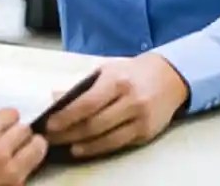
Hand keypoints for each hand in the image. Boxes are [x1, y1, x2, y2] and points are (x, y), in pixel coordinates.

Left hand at [43, 54, 188, 158]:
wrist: (170, 76)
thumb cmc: (131, 72)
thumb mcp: (106, 70)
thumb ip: (81, 85)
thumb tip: (54, 97)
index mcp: (117, 80)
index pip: (87, 103)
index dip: (66, 116)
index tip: (49, 124)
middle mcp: (130, 100)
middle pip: (94, 123)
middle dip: (68, 133)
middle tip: (50, 138)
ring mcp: (140, 118)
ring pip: (106, 138)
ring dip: (81, 145)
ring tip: (63, 146)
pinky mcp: (146, 132)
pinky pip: (118, 144)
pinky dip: (98, 148)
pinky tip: (82, 148)